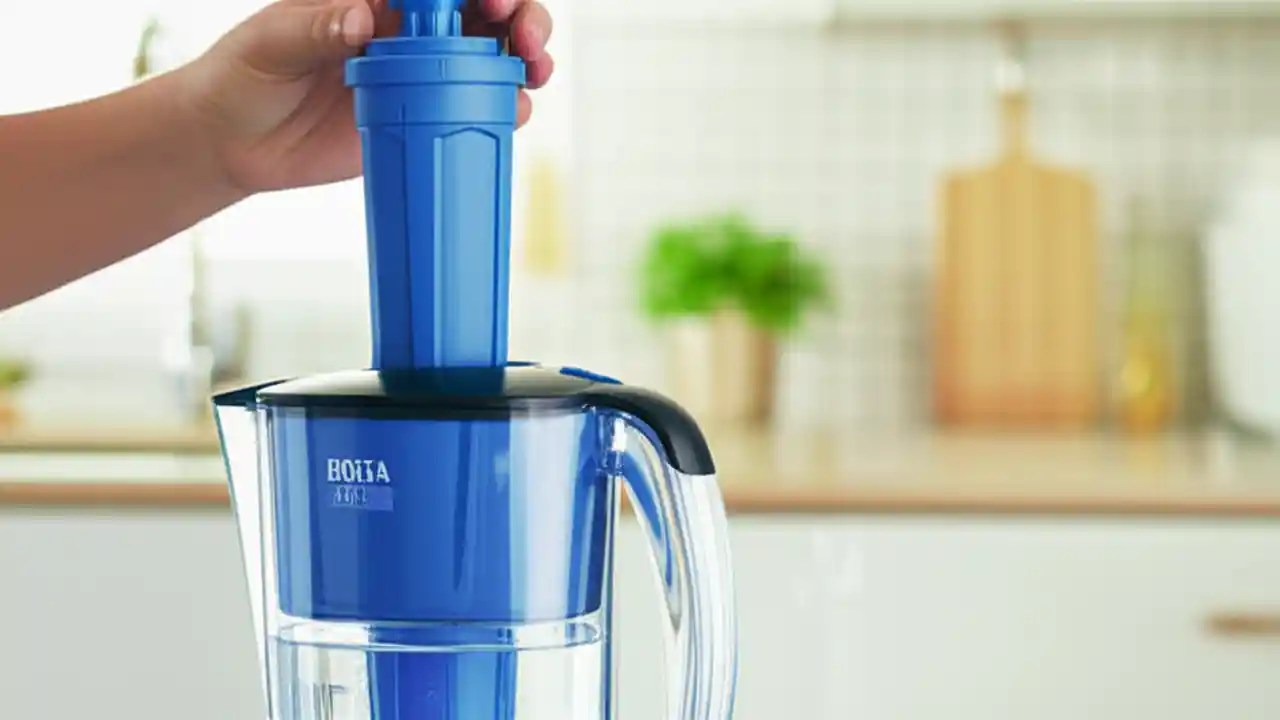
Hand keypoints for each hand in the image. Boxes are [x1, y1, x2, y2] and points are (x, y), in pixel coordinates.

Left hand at [183, 0, 553, 193]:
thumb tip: (363, 18)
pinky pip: (477, 105)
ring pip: (491, 51)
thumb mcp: (270, 43)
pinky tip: (517, 109)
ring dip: (524, 53)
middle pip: (478, 8)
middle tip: (522, 32)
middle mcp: (406, 26)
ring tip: (535, 67)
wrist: (235, 143)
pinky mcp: (423, 115)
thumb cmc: (244, 76)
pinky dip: (507, 104)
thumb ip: (316, 27)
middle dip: (516, 11)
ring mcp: (421, 71)